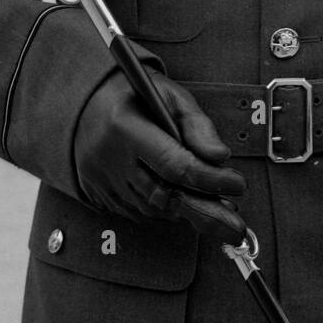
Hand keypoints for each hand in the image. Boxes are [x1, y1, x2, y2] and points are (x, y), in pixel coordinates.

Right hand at [73, 70, 247, 242]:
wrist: (85, 102)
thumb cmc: (134, 95)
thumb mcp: (169, 95)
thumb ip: (196, 125)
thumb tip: (219, 157)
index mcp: (124, 127)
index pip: (173, 163)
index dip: (208, 179)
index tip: (237, 185)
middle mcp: (107, 158)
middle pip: (162, 195)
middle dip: (204, 212)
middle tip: (235, 226)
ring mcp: (99, 180)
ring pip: (151, 208)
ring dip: (187, 213)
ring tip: (218, 213)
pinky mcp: (97, 194)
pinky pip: (137, 212)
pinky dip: (164, 211)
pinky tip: (184, 205)